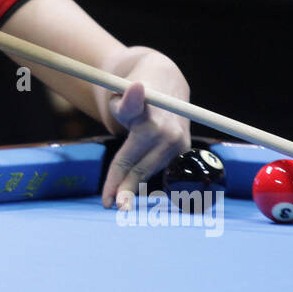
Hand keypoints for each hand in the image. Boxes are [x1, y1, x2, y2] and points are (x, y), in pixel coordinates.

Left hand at [101, 59, 190, 208]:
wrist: (163, 83)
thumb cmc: (132, 91)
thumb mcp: (120, 94)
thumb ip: (125, 103)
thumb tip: (137, 89)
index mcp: (151, 121)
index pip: (128, 157)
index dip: (116, 178)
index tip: (107, 199)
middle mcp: (169, 134)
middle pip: (141, 169)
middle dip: (124, 189)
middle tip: (110, 208)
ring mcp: (179, 143)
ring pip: (150, 170)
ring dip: (134, 187)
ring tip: (120, 204)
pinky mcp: (185, 149)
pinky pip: (160, 168)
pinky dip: (147, 178)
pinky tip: (133, 190)